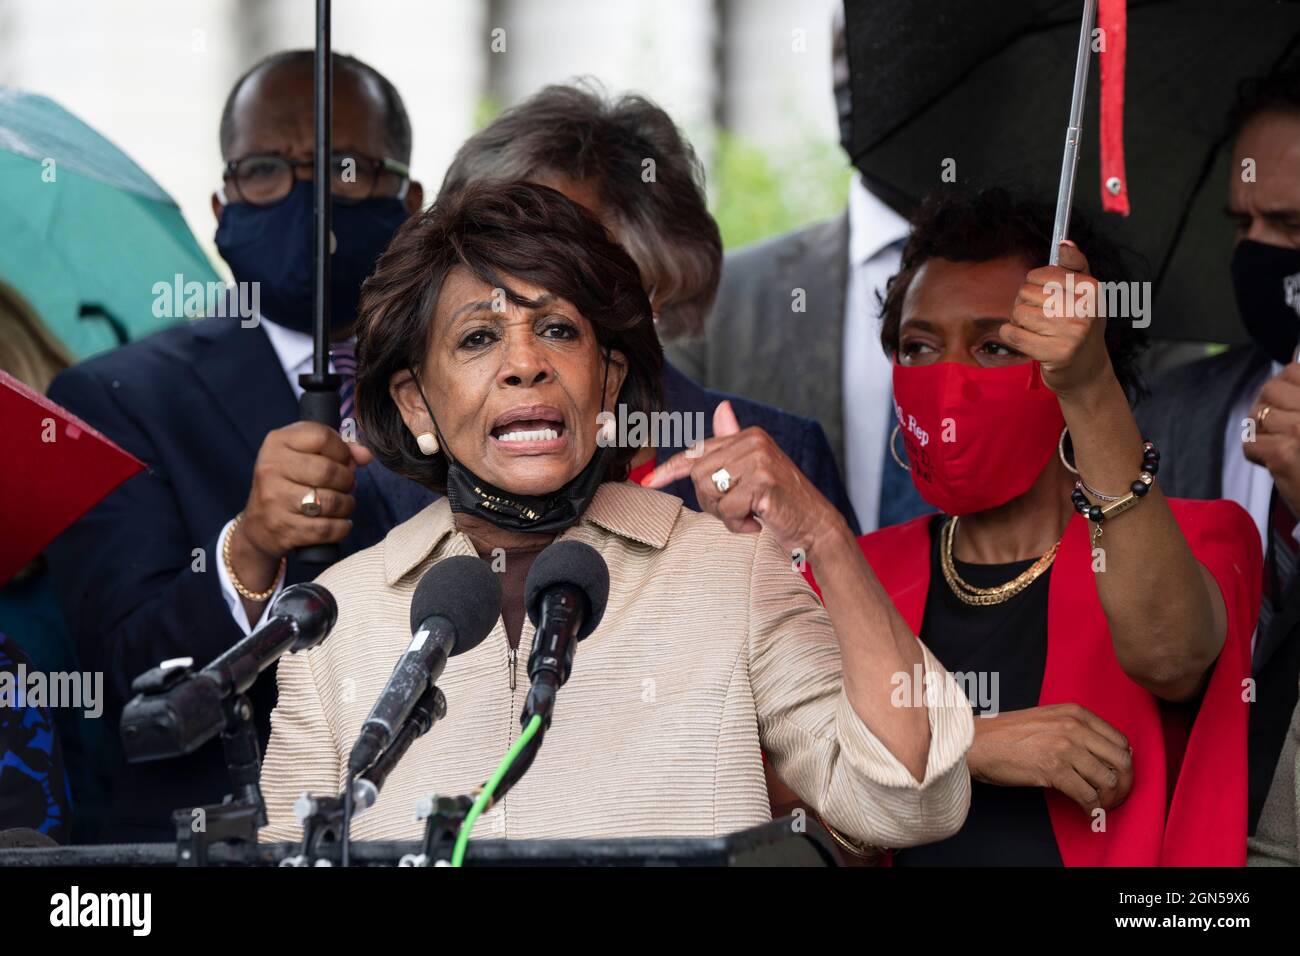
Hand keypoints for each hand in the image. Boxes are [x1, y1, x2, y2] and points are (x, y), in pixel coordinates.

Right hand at [230, 422, 372, 590]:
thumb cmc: (290, 483)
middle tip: (345, 485)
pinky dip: (341, 527)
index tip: (342, 460)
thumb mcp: (305, 455)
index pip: (322, 436)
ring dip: (346, 505)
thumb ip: (340, 448)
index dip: (342, 450)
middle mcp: (271, 468)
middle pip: (329, 471)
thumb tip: (366, 454)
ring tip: (342, 504)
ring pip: (331, 501)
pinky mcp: (283, 529)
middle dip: (347, 480)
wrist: (259, 526)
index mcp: (277, 442)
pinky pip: (327, 529)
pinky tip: (338, 522)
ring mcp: (274, 500)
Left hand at [642, 401, 848, 560]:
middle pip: (698, 475)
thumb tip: (722, 408)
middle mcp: (752, 442)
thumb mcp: (755, 470)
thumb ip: (734, 444)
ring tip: (748, 516)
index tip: (648, 483)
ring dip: (724, 515)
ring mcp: (758, 460)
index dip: (669, 470)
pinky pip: (727, 509)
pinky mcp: (763, 482)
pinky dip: (737, 524)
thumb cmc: (782, 502)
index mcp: (748, 436)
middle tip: (736, 511)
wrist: (816, 525)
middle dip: (710, 502)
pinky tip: (757, 523)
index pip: (697, 452)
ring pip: (709, 492)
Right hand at [969, 704, 1132, 813]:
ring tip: (1101, 807)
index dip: (1124, 764)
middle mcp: (1075, 727)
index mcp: (1076, 712)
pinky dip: (1092, 809)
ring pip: (1109, 780)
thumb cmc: (1008, 734)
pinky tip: (1087, 813)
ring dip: (1109, 800)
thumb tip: (1104, 756)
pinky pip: (1088, 795)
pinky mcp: (1054, 769)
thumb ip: (1076, 730)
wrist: (977, 742)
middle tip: (1117, 798)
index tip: (1119, 778)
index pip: (1120, 741)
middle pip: (1122, 761)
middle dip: (1125, 785)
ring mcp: (1065, 747)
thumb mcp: (1048, 720)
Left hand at [1002, 241, 1113, 399]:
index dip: (1034, 284)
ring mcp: (1070, 332)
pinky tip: (1025, 339)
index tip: (1044, 295)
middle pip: (1026, 292)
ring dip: (1019, 321)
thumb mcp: (1086, 294)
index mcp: (1093, 289)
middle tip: (1039, 317)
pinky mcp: (1053, 353)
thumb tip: (1064, 242)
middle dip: (1025, 303)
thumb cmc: (1081, 326)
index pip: (1041, 274)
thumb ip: (1075, 266)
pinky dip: (1011, 334)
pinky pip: (1012, 333)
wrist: (1086, 370)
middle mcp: (1084, 309)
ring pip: (1018, 312)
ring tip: (1035, 329)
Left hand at [1244, 364, 1299, 516]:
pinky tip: (1275, 461)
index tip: (1290, 401)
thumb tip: (1293, 353)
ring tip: (1282, 444)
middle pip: (1270, 390)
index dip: (1285, 384)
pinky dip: (1258, 453)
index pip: (1292, 372)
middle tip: (1282, 427)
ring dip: (1264, 431)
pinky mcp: (1282, 454)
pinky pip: (1251, 443)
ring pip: (1258, 416)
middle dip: (1269, 407)